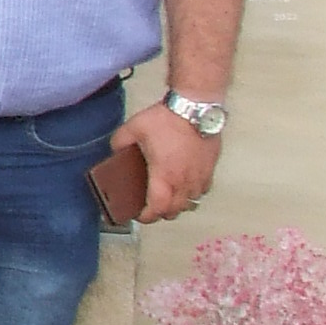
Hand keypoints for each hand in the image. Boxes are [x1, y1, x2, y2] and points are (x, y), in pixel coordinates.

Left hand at [111, 103, 221, 221]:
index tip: (138, 215)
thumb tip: (114, 151)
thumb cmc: (167, 119)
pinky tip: (185, 184)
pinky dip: (192, 193)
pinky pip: (202, 190)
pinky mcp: (211, 169)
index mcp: (164, 177)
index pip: (157, 209)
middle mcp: (184, 182)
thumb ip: (119, 142)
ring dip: (177, 204)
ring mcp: (200, 177)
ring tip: (167, 196)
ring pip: (190, 203)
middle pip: (174, 211)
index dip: (146, 217)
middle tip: (150, 206)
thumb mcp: (133, 128)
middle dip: (160, 213)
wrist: (196, 106)